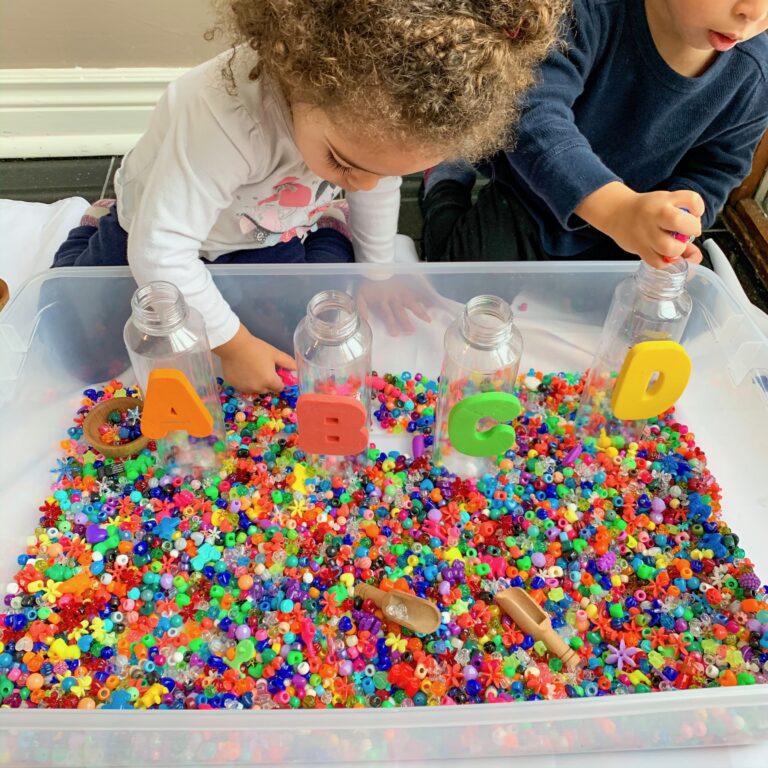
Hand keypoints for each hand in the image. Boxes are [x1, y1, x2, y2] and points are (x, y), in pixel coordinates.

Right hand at [214, 324, 295, 393]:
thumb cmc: (256, 348)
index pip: (279, 388)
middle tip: (262, 368)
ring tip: (251, 369)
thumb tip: (297, 369)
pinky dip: (244, 381)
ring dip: (255, 383)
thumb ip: (287, 362)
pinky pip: (242, 386)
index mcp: (269, 381)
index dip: (279, 381)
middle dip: (267, 382)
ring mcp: (244, 388)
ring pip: (254, 389)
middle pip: (267, 389)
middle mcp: (257, 388)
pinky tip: (241, 370)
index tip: (275, 373)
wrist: (233, 345)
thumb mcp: (274, 354)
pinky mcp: (234, 385)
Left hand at [356, 274, 447, 335]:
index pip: (387, 314)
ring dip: (419, 311)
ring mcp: (402, 292)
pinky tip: (433, 303)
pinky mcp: (407, 286)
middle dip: (405, 321)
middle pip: (400, 311)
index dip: (391, 323)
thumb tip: (364, 320)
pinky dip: (425, 297)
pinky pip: (417, 292)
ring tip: (428, 320)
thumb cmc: (368, 284)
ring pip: (411, 302)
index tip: (395, 334)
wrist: (375, 267)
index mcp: (382, 301)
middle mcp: (394, 298)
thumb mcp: (359, 295)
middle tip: (411, 331)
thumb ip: (361, 307)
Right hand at [576, 182, 704, 267]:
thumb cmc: (646, 209)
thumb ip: (685, 217)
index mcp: (664, 200)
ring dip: (678, 249)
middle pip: (680, 222)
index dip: (698, 209)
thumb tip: (696, 249)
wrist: (617, 212)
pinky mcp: (639, 248)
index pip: (692, 200)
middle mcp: (655, 215)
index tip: (694, 214)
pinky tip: (664, 254)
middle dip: (691, 230)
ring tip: (674, 246)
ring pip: (669, 248)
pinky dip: (666, 262)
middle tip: (685, 233)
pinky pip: (658, 262)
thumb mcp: (667, 202)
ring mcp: (646, 233)